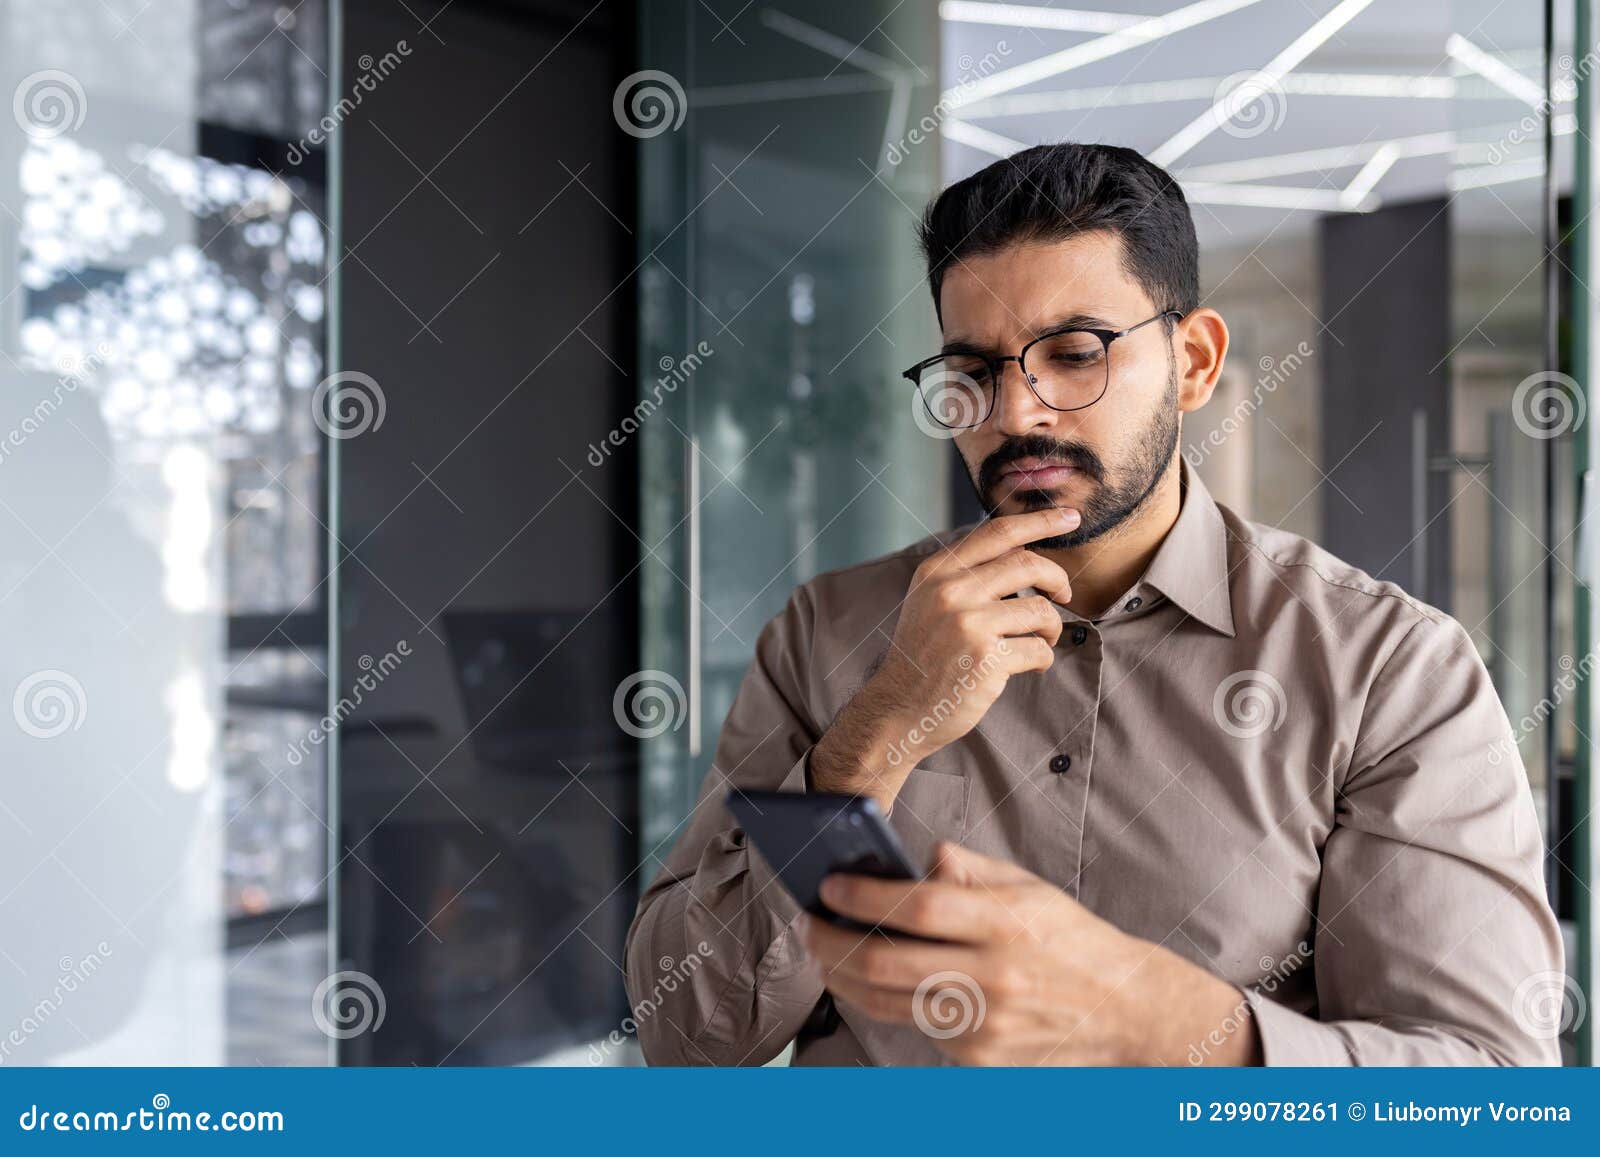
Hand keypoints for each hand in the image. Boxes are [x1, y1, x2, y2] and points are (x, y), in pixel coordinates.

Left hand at [797, 842, 1260, 1066]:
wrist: (1123, 1010)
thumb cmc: (1067, 938)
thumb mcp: (1028, 885)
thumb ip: (969, 867)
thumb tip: (917, 859)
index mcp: (1005, 922)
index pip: (918, 906)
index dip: (863, 896)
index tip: (828, 885)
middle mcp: (993, 976)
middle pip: (886, 962)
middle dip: (830, 942)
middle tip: (807, 923)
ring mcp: (984, 1024)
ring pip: (886, 1002)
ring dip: (840, 977)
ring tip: (823, 952)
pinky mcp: (978, 1058)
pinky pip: (913, 1026)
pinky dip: (882, 1002)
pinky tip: (867, 981)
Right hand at [809, 508, 1078, 809]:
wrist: (898, 708)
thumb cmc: (924, 655)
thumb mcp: (929, 601)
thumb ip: (964, 574)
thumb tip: (1022, 553)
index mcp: (937, 571)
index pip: (998, 533)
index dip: (1040, 521)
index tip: (1070, 517)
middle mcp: (951, 591)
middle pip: (1027, 564)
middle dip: (1058, 579)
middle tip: (1066, 594)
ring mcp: (968, 625)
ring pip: (1040, 610)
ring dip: (1051, 627)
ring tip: (1040, 640)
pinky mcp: (986, 660)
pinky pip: (1039, 649)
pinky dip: (1043, 658)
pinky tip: (1029, 666)